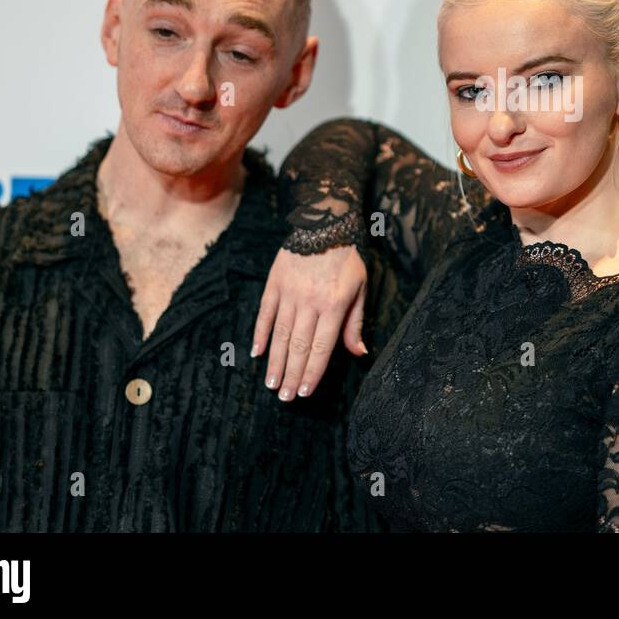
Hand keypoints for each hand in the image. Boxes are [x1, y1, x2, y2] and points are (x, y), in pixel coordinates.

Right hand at [251, 245, 367, 399]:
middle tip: (284, 397)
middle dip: (291, 374)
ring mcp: (290, 292)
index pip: (321, 348)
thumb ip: (355, 322)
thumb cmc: (348, 258)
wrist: (325, 221)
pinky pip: (265, 313)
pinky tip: (257, 353)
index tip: (304, 392)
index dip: (312, 373)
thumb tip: (358, 353)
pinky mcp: (275, 282)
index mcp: (334, 305)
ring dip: (275, 361)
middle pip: (299, 346)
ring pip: (280, 334)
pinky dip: (261, 334)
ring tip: (272, 384)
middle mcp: (310, 301)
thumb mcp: (360, 288)